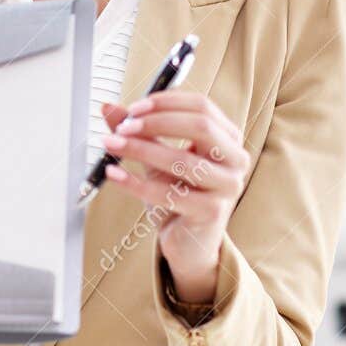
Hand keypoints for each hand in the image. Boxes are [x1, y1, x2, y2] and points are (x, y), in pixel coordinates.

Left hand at [98, 92, 250, 302]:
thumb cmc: (179, 194)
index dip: (166, 103)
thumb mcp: (157, 157)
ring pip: (182, 160)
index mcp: (228, 138)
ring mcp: (227, 187)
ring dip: (141, 150)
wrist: (189, 242)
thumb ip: (139, 131)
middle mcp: (235, 160)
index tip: (134, 107)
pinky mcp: (211, 212)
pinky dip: (136, 183)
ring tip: (112, 146)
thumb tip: (110, 108)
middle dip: (156, 123)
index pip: (202, 107)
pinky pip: (168, 193)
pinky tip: (114, 175)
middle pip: (200, 127)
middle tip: (124, 127)